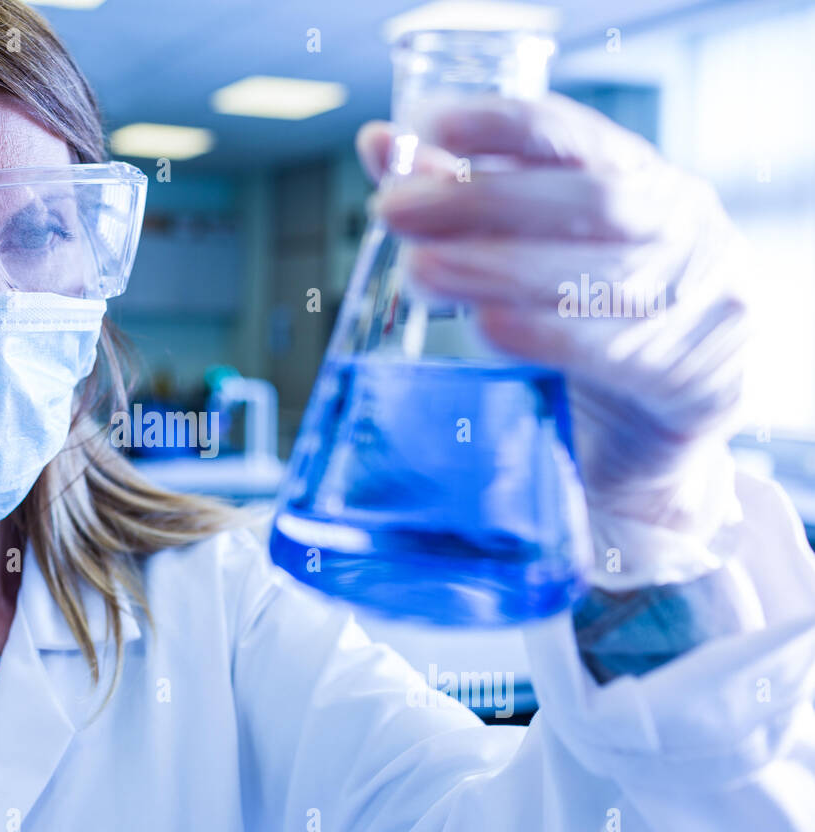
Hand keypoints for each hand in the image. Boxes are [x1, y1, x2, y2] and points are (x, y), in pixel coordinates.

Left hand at [355, 94, 749, 586]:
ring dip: (498, 270)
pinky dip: (546, 336)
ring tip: (420, 273)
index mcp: (646, 185)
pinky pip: (619, 352)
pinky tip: (489, 328)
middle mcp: (686, 233)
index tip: (430, 125)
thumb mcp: (518, 260)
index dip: (503, 123)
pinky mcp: (705, 383)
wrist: (641, 450)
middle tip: (395, 210)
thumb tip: (380, 145)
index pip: (577, 136)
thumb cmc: (572, 339)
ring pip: (602, 275)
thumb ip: (459, 200)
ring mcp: (708, 305)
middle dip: (481, 201)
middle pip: (587, 201)